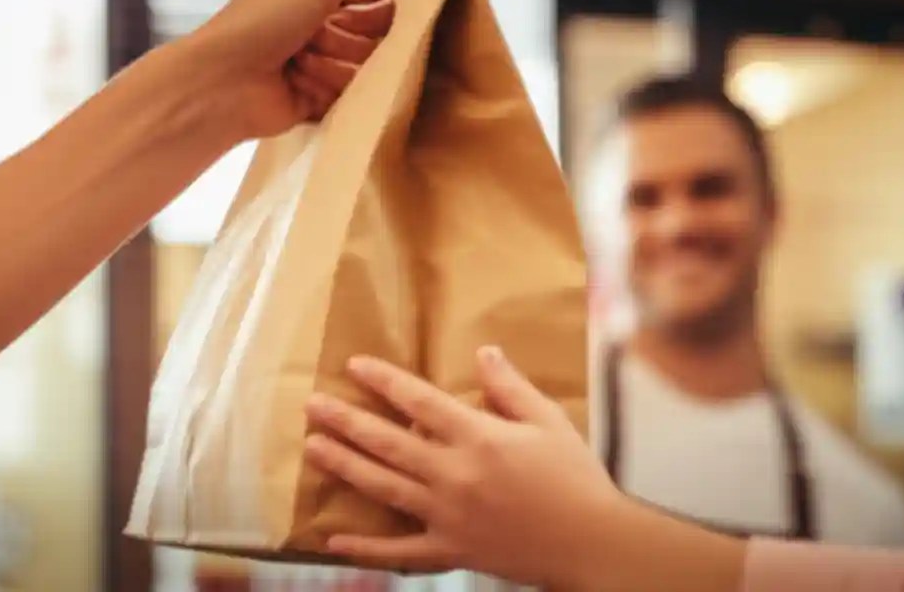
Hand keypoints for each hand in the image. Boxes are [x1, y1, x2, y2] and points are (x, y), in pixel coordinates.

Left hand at [180, 0, 401, 139]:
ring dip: (335, 62)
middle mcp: (316, 26)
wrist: (222, 83)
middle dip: (358, 36)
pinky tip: (300, 84)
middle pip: (370, 33)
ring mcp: (316, 65)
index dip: (385, 1)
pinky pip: (348, 97)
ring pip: (361, 66)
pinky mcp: (316, 101)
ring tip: (302, 62)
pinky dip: (327, 88)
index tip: (402, 6)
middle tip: (330, 36)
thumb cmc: (265, 22)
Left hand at [303, 346, 626, 586]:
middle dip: (346, 422)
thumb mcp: (548, 421)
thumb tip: (485, 352)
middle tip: (312, 406)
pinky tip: (332, 541)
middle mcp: (454, 474)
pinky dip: (365, 550)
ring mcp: (447, 515)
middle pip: (388, 442)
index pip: (419, 401)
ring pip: (383, 488)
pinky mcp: (451, 549)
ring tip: (312, 449)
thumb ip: (510, 388)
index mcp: (478, 437)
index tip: (354, 366)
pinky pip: (399, 551)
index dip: (384, 381)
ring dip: (345, 467)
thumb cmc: (575, 478)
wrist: (591, 542)